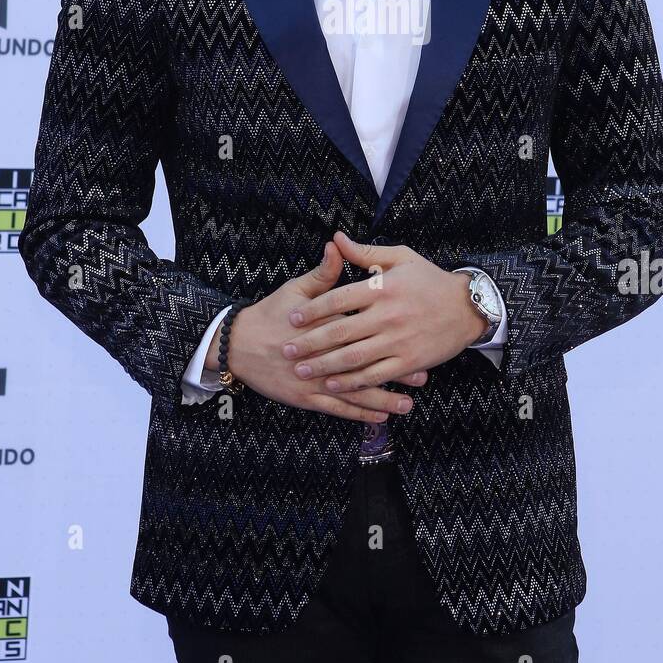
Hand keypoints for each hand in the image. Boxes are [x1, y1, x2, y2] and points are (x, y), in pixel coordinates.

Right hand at [211, 241, 427, 422]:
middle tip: (423, 376)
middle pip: (365, 363)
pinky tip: (379, 418)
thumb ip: (324, 272)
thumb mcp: (296, 288)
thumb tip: (339, 244)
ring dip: (383, 399)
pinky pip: (337, 408)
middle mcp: (323, 354)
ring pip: (355, 391)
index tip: (415, 337)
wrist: (238, 345)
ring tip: (407, 404)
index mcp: (325, 323)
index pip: (362, 328)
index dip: (390, 333)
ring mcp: (315, 378)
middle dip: (394, 371)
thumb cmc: (271, 313)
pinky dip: (359, 414)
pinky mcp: (306, 397)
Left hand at [280, 231, 487, 394]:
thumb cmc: (430, 280)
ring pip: (353, 358)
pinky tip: (333, 384)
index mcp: (383, 287)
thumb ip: (365, 252)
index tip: (293, 318)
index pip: (338, 299)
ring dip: (324, 366)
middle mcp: (388, 315)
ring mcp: (398, 340)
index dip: (312, 310)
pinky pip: (375, 375)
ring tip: (301, 371)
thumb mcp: (401, 257)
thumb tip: (334, 237)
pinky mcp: (409, 361)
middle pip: (340, 331)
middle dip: (309, 343)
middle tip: (286, 350)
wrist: (468, 307)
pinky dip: (352, 382)